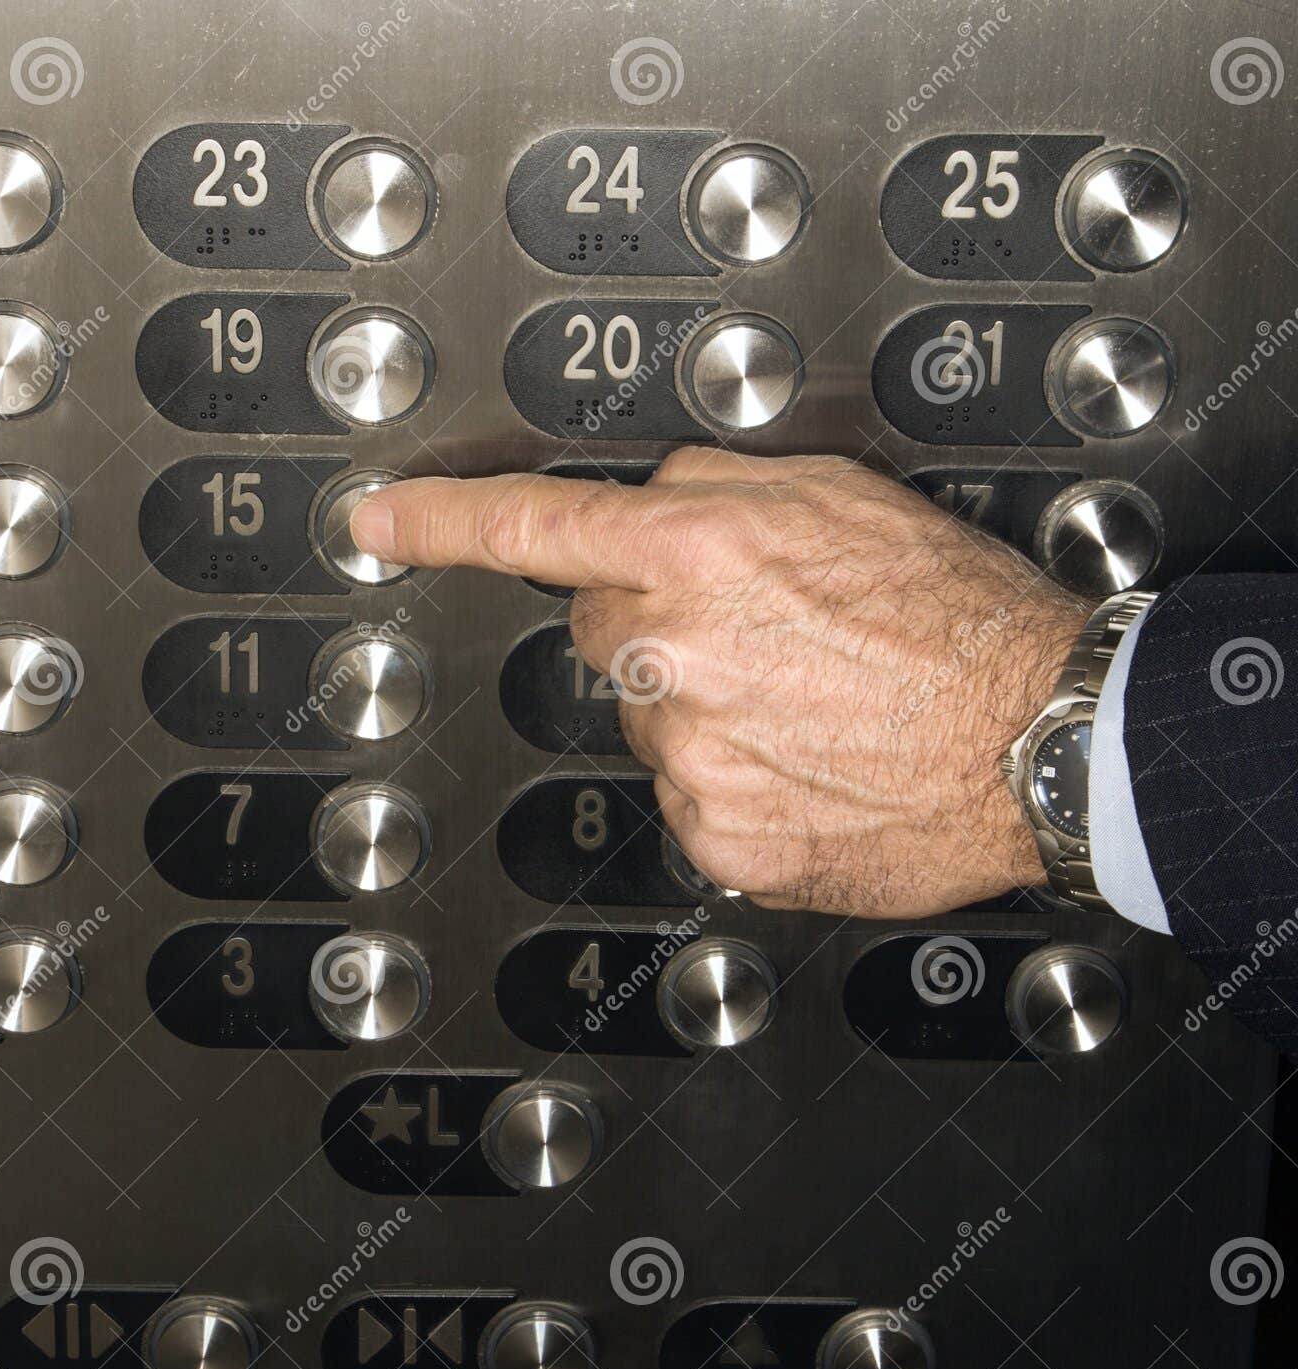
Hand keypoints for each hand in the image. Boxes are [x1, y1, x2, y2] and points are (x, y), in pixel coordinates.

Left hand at [349, 448, 1087, 917]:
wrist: (1034, 740)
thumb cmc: (959, 618)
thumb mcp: (842, 497)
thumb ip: (717, 491)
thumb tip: (651, 505)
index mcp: (702, 551)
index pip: (535, 526)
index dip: (441, 520)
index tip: (377, 519)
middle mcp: (678, 653)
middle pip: (600, 632)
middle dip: (655, 625)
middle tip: (759, 636)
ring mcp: (690, 753)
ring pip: (648, 719)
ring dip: (703, 706)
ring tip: (805, 703)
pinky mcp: (715, 834)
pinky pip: (687, 793)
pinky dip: (731, 778)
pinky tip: (804, 759)